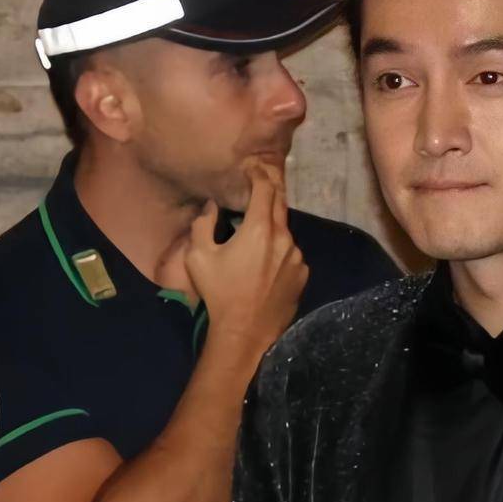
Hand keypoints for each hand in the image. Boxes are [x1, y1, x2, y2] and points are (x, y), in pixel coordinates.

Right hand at [184, 161, 308, 363]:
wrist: (245, 333)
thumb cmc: (219, 293)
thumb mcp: (199, 256)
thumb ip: (203, 224)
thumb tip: (212, 206)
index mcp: (260, 229)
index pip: (265, 189)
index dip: (258, 174)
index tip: (251, 168)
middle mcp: (285, 238)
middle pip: (280, 205)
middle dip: (268, 192)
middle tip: (258, 186)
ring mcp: (298, 258)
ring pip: (285, 232)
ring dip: (272, 227)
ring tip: (256, 236)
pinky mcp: (303, 275)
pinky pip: (291, 254)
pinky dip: (280, 250)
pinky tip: (265, 264)